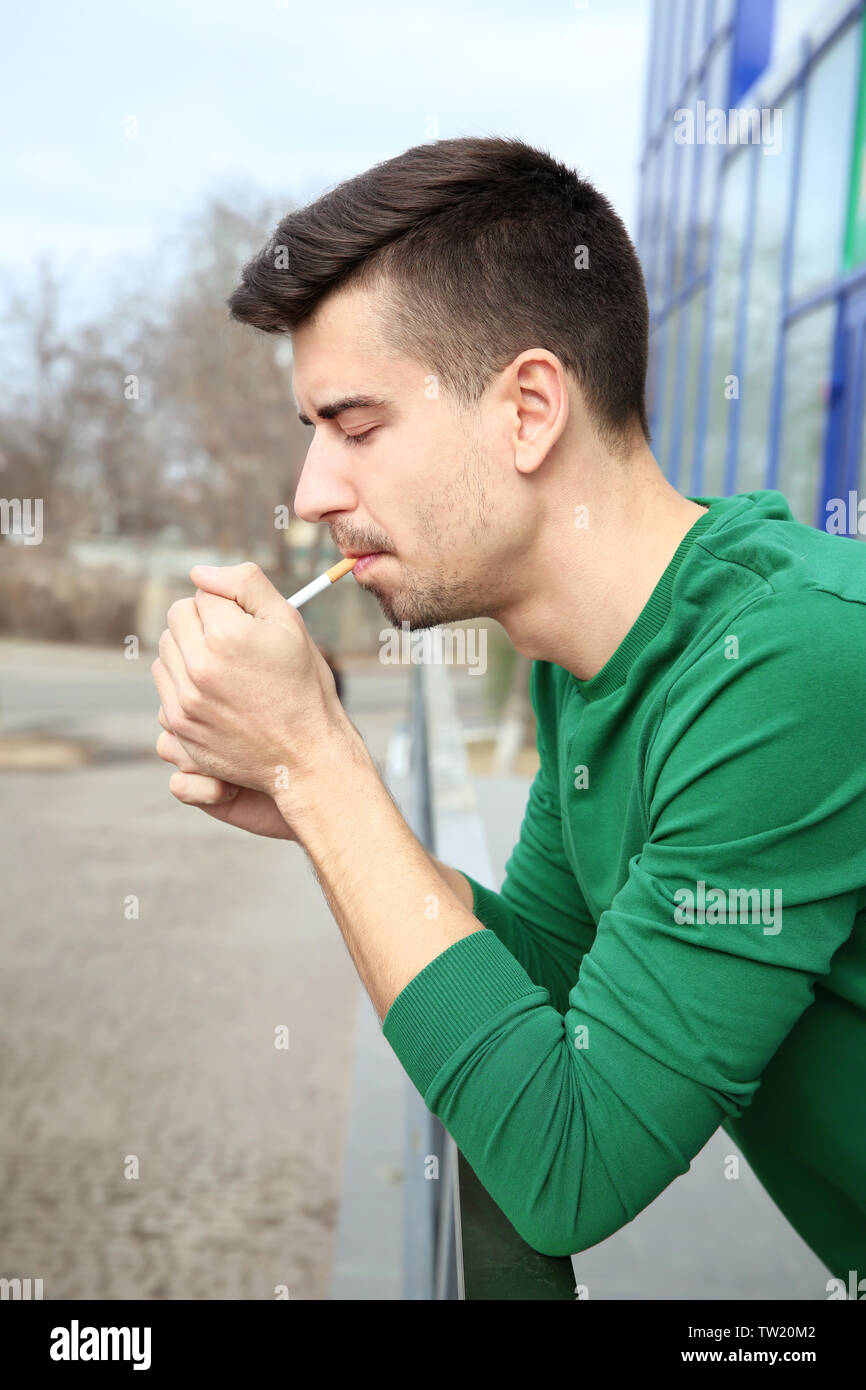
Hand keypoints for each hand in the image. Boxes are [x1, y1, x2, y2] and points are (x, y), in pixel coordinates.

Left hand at [150, 561, 355, 816]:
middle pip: (177, 616)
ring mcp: (184, 698)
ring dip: (189, 648)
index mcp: (227, 635)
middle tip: (235, 643)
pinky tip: (214, 689)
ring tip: (225, 666)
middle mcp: (199, 666)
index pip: (203, 593)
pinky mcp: (178, 724)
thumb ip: (245, 584)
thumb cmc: (303, 685)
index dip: (229, 604)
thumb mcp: (289, 623)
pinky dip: (183, 679)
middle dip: (203, 621)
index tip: (248, 625)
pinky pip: (164, 682)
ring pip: (166, 648)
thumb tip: (199, 573)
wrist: (305, 754)